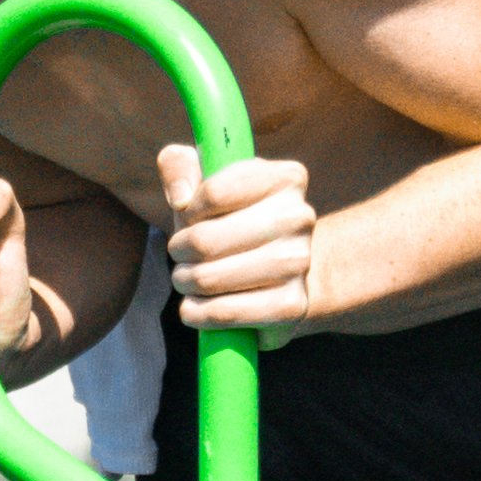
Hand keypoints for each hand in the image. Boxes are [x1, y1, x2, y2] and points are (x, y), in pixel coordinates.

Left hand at [159, 144, 318, 327]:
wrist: (284, 268)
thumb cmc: (232, 217)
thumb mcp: (204, 179)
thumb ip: (179, 167)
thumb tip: (181, 198)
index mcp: (286, 178)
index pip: (213, 193)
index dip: (188, 210)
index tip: (190, 217)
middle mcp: (300, 217)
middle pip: (206, 240)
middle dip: (179, 251)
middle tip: (181, 254)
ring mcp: (301, 263)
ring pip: (210, 279)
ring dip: (185, 282)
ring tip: (188, 279)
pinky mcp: (292, 305)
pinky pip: (224, 312)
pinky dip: (198, 312)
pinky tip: (197, 306)